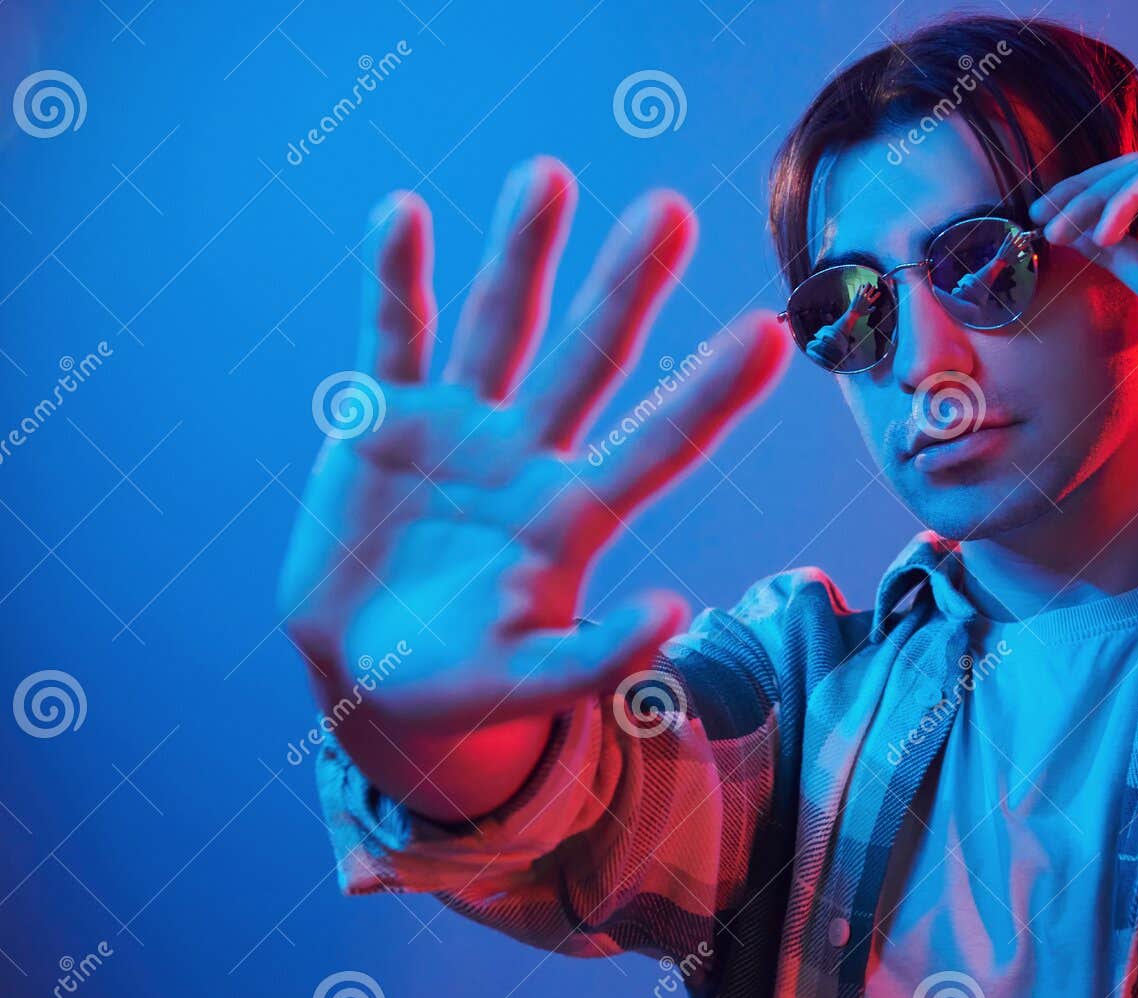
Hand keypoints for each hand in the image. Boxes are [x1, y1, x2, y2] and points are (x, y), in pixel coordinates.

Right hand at [277, 159, 790, 818]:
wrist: (366, 668)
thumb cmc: (464, 681)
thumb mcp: (531, 683)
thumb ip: (597, 657)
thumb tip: (675, 616)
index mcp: (573, 518)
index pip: (660, 445)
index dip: (710, 393)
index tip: (771, 334)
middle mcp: (529, 455)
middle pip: (589, 359)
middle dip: (626, 289)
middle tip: (671, 211)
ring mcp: (459, 427)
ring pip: (499, 327)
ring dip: (521, 255)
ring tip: (548, 175)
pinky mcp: (384, 419)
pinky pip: (392, 338)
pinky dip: (392, 282)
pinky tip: (398, 214)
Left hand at [1029, 152, 1137, 377]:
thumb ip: (1122, 252)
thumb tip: (1078, 232)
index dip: (1089, 205)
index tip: (1047, 226)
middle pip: (1134, 174)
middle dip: (1081, 194)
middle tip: (1038, 214)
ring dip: (1092, 198)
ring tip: (1056, 229)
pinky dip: (1123, 201)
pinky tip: (1100, 234)